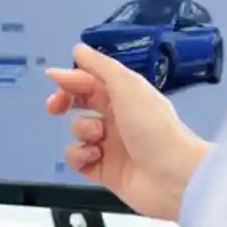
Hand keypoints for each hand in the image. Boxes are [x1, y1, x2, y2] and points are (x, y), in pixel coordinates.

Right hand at [46, 44, 209, 221]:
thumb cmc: (156, 129)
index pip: (92, 81)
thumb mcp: (127, 86)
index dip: (72, 77)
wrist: (173, 177)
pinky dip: (80, 157)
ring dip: (81, 131)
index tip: (53, 77)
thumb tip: (79, 50)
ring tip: (97, 138)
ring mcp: (112, 145)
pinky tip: (94, 156)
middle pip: (82, 104)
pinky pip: (79, 159)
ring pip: (78, 132)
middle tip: (56, 107)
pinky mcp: (106, 170)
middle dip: (65, 102)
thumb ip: (100, 66)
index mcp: (127, 96)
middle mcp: (119, 118)